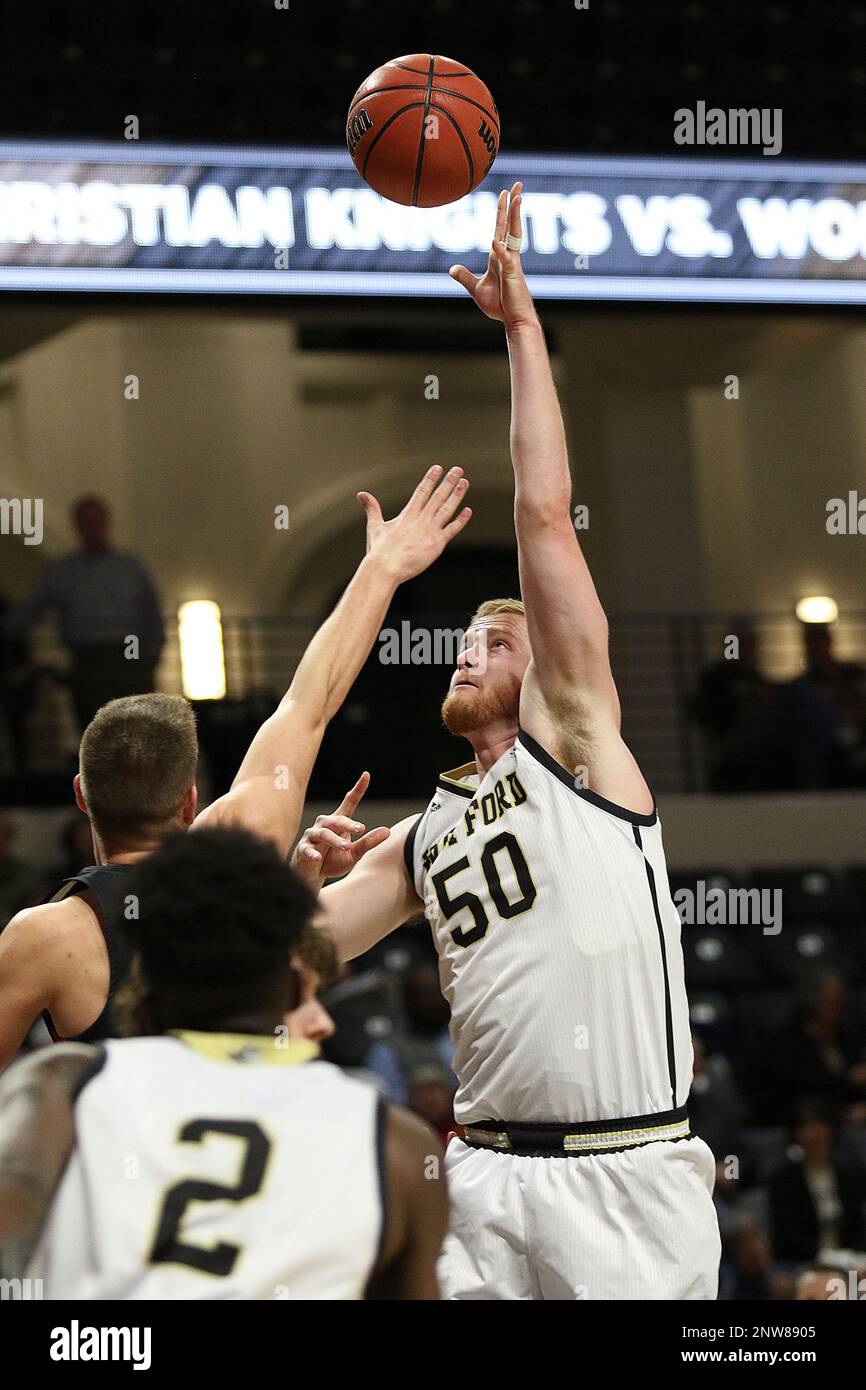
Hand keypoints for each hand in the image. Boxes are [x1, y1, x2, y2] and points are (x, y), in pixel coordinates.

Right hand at [291, 772, 389, 886]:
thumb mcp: (354, 853)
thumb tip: (387, 831)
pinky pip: (307, 848)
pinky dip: (312, 853)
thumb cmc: (333, 861)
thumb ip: (368, 842)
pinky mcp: (302, 849)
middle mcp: (324, 825)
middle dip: (348, 824)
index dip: (357, 789)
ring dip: (335, 840)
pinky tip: (318, 857)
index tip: (366, 775)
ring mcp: (312, 836)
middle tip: (361, 828)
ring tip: (346, 846)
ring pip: (323, 833)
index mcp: (338, 823)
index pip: (349, 803)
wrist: (312, 876)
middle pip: (337, 820)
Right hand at [357, 465, 471, 582]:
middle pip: (437, 496)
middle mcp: (420, 519)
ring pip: (447, 509)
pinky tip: (468, 510)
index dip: (431, 479)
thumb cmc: (379, 551)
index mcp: (407, 514)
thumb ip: (372, 509)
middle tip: (458, 469)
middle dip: (448, 482)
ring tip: (464, 482)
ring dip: (456, 495)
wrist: (385, 568)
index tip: (438, 468)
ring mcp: (430, 531)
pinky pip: (452, 530)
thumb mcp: (375, 526)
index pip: (422, 491)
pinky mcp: (437, 544)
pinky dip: (460, 520)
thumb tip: (361, 494)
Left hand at [449, 182, 538, 330]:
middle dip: (513, 204)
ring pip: (514, 235)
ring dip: (514, 216)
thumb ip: (465, 277)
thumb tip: (452, 269)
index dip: (503, 211)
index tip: (505, 194)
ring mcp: (511, 264)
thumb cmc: (500, 306)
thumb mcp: (477, 289)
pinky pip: (505, 260)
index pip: (502, 229)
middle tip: (517, 185)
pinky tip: (494, 241)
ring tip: (516, 198)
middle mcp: (508, 256)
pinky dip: (500, 251)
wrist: (513, 320)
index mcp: (500, 257)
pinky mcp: (512, 276)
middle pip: (511, 225)